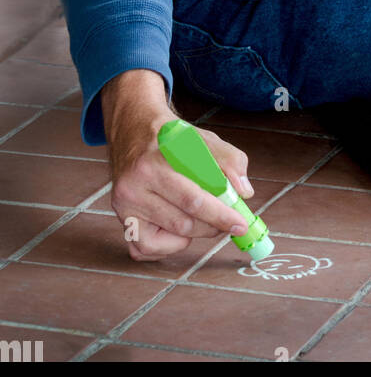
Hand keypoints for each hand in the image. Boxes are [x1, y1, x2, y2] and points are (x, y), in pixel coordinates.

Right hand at [103, 73, 254, 260]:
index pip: (194, 200)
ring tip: (204, 217)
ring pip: (170, 235)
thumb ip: (229, 159)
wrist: (133, 128)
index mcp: (155, 161)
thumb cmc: (171, 137)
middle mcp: (135, 184)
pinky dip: (168, 245)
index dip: (221, 216)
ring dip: (196, 232)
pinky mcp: (120, 216)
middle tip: (228, 221)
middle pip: (184, 222)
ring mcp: (124, 203)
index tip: (241, 224)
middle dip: (213, 226)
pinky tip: (177, 227)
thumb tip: (244, 192)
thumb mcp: (203, 138)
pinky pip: (146, 248)